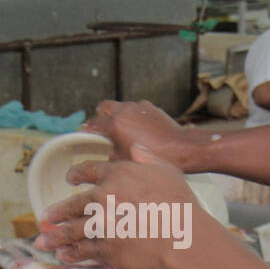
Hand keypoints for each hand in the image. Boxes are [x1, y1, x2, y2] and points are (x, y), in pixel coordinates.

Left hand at [34, 145, 206, 268]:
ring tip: (43, 241)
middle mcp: (104, 197)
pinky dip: (71, 254)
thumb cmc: (180, 204)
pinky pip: (83, 250)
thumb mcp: (167, 171)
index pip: (88, 171)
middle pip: (73, 204)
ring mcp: (102, 223)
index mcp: (118, 174)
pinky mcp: (106, 248)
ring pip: (72, 230)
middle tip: (46, 216)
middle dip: (57, 212)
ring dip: (55, 236)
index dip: (76, 175)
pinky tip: (63, 256)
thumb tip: (135, 148)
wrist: (183, 238)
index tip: (69, 179)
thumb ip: (148, 158)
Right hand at [83, 100, 213, 170]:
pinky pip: (137, 108)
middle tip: (103, 129)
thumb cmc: (157, 157)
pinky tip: (139, 129)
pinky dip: (134, 115)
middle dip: (101, 116)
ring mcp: (140, 107)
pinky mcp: (152, 108)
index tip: (86, 134)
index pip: (93, 123)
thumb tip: (107, 155)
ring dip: (118, 115)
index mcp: (116, 124)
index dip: (87, 130)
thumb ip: (111, 155)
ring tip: (122, 130)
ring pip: (121, 106)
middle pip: (103, 106)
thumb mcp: (127, 162)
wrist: (183, 149)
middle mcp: (126, 110)